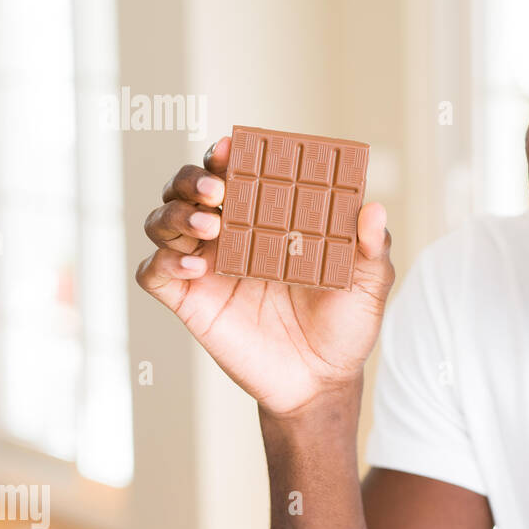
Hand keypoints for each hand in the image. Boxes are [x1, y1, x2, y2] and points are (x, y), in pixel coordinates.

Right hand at [136, 135, 394, 416]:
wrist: (322, 381)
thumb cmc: (345, 325)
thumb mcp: (369, 284)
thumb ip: (372, 247)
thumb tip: (374, 208)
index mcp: (268, 218)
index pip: (235, 172)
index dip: (225, 154)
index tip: (231, 147)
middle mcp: (230, 235)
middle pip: (189, 188)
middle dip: (193, 178)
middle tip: (219, 190)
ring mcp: (206, 267)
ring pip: (162, 220)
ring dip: (176, 213)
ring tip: (209, 226)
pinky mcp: (189, 301)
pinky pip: (154, 273)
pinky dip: (163, 262)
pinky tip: (195, 268)